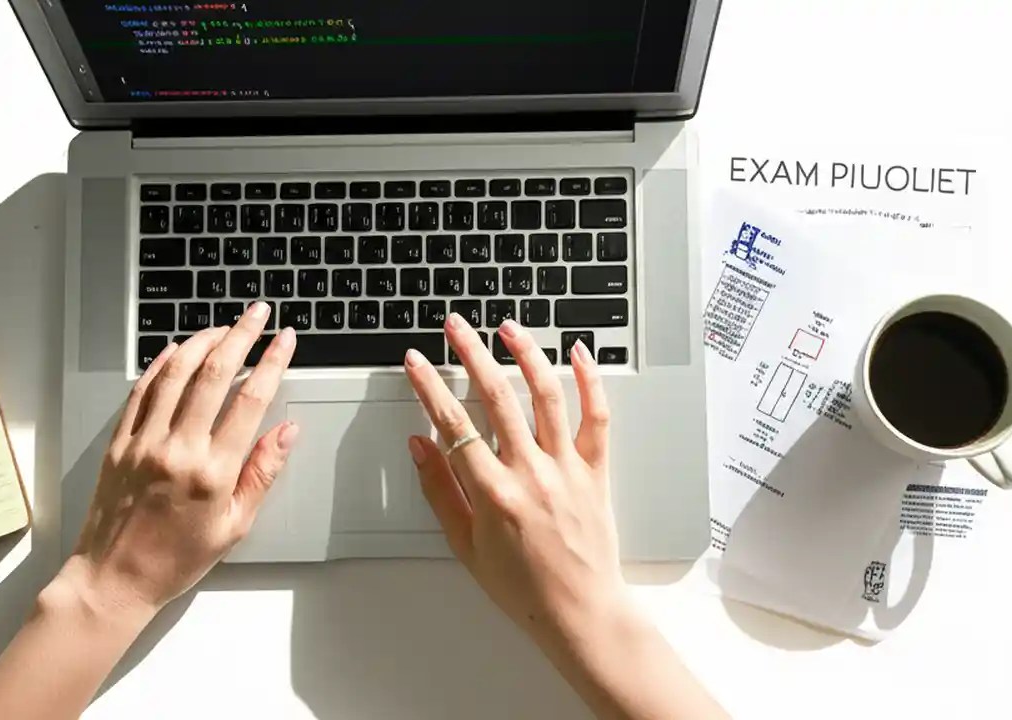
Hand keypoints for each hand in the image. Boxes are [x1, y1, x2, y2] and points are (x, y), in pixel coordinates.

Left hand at [66, 302, 297, 612]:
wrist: (114, 579)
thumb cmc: (176, 560)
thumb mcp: (234, 525)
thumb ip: (262, 473)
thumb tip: (287, 432)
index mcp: (213, 472)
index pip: (251, 401)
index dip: (272, 363)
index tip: (285, 340)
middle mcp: (178, 449)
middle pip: (214, 374)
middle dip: (240, 335)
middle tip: (257, 314)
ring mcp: (144, 442)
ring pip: (175, 374)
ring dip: (201, 342)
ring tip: (221, 327)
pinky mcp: (118, 443)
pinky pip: (141, 392)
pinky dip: (160, 365)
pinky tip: (175, 351)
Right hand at [403, 315, 622, 647]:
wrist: (579, 611)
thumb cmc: (522, 586)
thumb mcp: (465, 545)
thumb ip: (440, 491)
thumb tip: (419, 445)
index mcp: (494, 494)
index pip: (453, 425)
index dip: (428, 387)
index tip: (415, 362)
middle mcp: (531, 473)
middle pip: (496, 397)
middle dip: (471, 353)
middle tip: (455, 326)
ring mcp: (567, 469)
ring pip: (546, 395)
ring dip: (525, 354)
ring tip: (507, 326)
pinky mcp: (596, 471)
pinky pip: (597, 417)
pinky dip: (590, 381)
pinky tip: (577, 353)